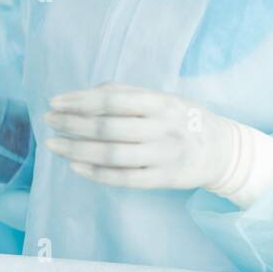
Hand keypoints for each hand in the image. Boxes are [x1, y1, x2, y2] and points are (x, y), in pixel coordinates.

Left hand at [44, 84, 235, 189]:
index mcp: (161, 102)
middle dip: (72, 124)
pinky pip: (124, 178)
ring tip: (54, 145)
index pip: (113, 99)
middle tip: (49, 121)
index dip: (80, 100)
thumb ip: (128, 93)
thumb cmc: (182, 119)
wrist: (223, 150)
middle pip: (108, 127)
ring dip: (78, 150)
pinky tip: (74, 166)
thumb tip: (87, 93)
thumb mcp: (162, 98)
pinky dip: (96, 173)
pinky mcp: (163, 179)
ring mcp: (163, 155)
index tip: (54, 102)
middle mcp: (162, 128)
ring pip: (113, 154)